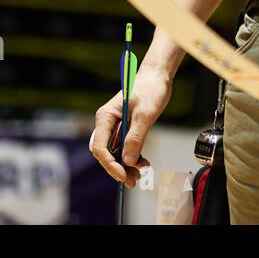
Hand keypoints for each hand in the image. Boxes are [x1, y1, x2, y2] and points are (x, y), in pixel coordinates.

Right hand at [89, 66, 173, 187]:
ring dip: (125, 166)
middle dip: (117, 168)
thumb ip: (136, 137)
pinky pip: (124, 148)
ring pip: (115, 153)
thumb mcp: (145, 114)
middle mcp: (107, 123)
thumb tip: (128, 161)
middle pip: (105, 153)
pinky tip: (143, 163)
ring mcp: (115, 127)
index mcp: (105, 117)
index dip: (110, 164)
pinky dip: (132, 158)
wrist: (158, 76)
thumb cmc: (150, 89)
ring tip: (139, 176)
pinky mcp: (126, 129)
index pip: (100, 147)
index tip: (123, 174)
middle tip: (133, 181)